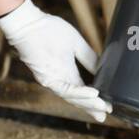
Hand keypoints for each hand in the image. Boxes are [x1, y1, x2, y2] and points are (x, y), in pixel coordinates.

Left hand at [0, 0, 111, 122]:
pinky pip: (64, 89)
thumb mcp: (76, 43)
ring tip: (103, 106)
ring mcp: (53, 80)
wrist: (30, 24)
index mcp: (68, 72)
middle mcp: (61, 79)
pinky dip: (79, 93)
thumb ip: (88, 56)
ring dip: (88, 103)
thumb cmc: (49, 29)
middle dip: (93, 108)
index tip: (109, 106)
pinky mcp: (47, 78)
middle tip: (107, 114)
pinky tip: (93, 93)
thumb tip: (102, 67)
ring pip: (72, 98)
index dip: (94, 100)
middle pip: (78, 99)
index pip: (83, 91)